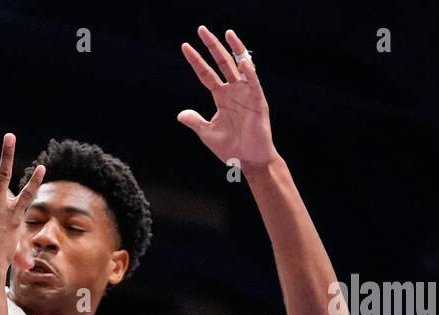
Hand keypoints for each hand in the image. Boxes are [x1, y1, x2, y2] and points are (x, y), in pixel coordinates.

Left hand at [177, 26, 277, 169]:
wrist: (249, 161)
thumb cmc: (231, 148)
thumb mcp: (207, 133)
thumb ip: (195, 121)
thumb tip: (180, 114)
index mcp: (222, 97)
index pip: (206, 74)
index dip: (196, 61)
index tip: (185, 46)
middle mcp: (234, 91)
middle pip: (221, 63)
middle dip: (212, 46)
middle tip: (201, 29)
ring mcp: (246, 94)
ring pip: (239, 66)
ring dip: (234, 49)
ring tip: (227, 33)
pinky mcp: (258, 101)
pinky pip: (254, 82)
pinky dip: (249, 71)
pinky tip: (242, 60)